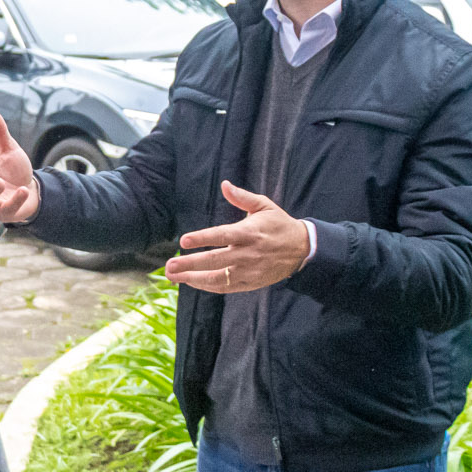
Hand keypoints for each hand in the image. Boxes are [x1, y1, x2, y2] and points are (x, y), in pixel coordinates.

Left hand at [163, 181, 310, 293]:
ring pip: (217, 278)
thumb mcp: (264, 206)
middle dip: (190, 265)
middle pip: (214, 261)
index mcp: (249, 232)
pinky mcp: (251, 282)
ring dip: (194, 279)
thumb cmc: (279, 225)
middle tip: (169, 266)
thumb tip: (225, 185)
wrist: (302, 249)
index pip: (221, 236)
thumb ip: (243, 197)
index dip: (202, 238)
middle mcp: (247, 253)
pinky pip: (226, 287)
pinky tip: (193, 282)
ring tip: (174, 277)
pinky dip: (208, 286)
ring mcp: (248, 270)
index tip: (183, 241)